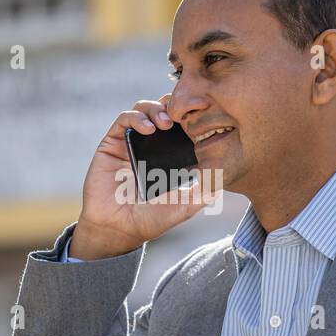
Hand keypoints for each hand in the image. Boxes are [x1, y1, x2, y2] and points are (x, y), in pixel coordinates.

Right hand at [70, 94, 217, 258]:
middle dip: (174, 106)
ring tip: (166, 123)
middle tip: (183, 116)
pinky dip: (137, 118)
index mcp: (167, 155)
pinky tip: (148, 128)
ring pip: (144, 108)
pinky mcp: (112, 143)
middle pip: (163, 110)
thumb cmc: (149, 220)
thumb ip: (201, 196)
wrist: (117, 229)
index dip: (190, 116)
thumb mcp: (182, 207)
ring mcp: (131, 142)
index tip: (202, 117)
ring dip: (157, 109)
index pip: (180, 125)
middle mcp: (149, 145)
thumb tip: (222, 185)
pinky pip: (123, 119)